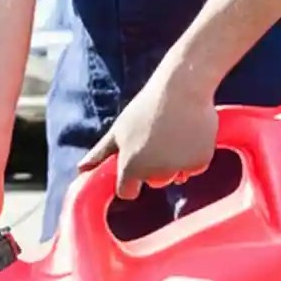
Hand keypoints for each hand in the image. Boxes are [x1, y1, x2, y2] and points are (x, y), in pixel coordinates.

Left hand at [78, 67, 218, 198]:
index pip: (127, 193)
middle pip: (154, 183)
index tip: (134, 168)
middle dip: (154, 168)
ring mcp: (179, 169)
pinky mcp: (200, 162)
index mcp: (131, 167)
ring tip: (173, 134)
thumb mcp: (118, 129)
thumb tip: (80, 169)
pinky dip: (193, 155)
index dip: (129, 182)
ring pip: (176, 176)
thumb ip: (100, 154)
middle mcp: (156, 173)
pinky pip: (194, 167)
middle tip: (156, 139)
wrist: (182, 88)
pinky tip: (189, 134)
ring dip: (175, 163)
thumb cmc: (146, 108)